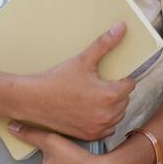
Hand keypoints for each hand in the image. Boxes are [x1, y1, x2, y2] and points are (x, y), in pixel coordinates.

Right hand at [17, 22, 135, 140]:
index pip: (129, 84)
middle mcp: (109, 114)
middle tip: (95, 85)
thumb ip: (104, 44)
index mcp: (111, 94)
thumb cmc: (56, 79)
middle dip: (114, 92)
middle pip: (124, 100)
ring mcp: (100, 127)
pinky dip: (101, 121)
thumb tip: (121, 27)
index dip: (118, 79)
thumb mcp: (82, 60)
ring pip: (117, 115)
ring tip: (91, 98)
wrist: (33, 100)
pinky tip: (87, 111)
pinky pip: (106, 128)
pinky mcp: (91, 136)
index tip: (104, 77)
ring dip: (110, 107)